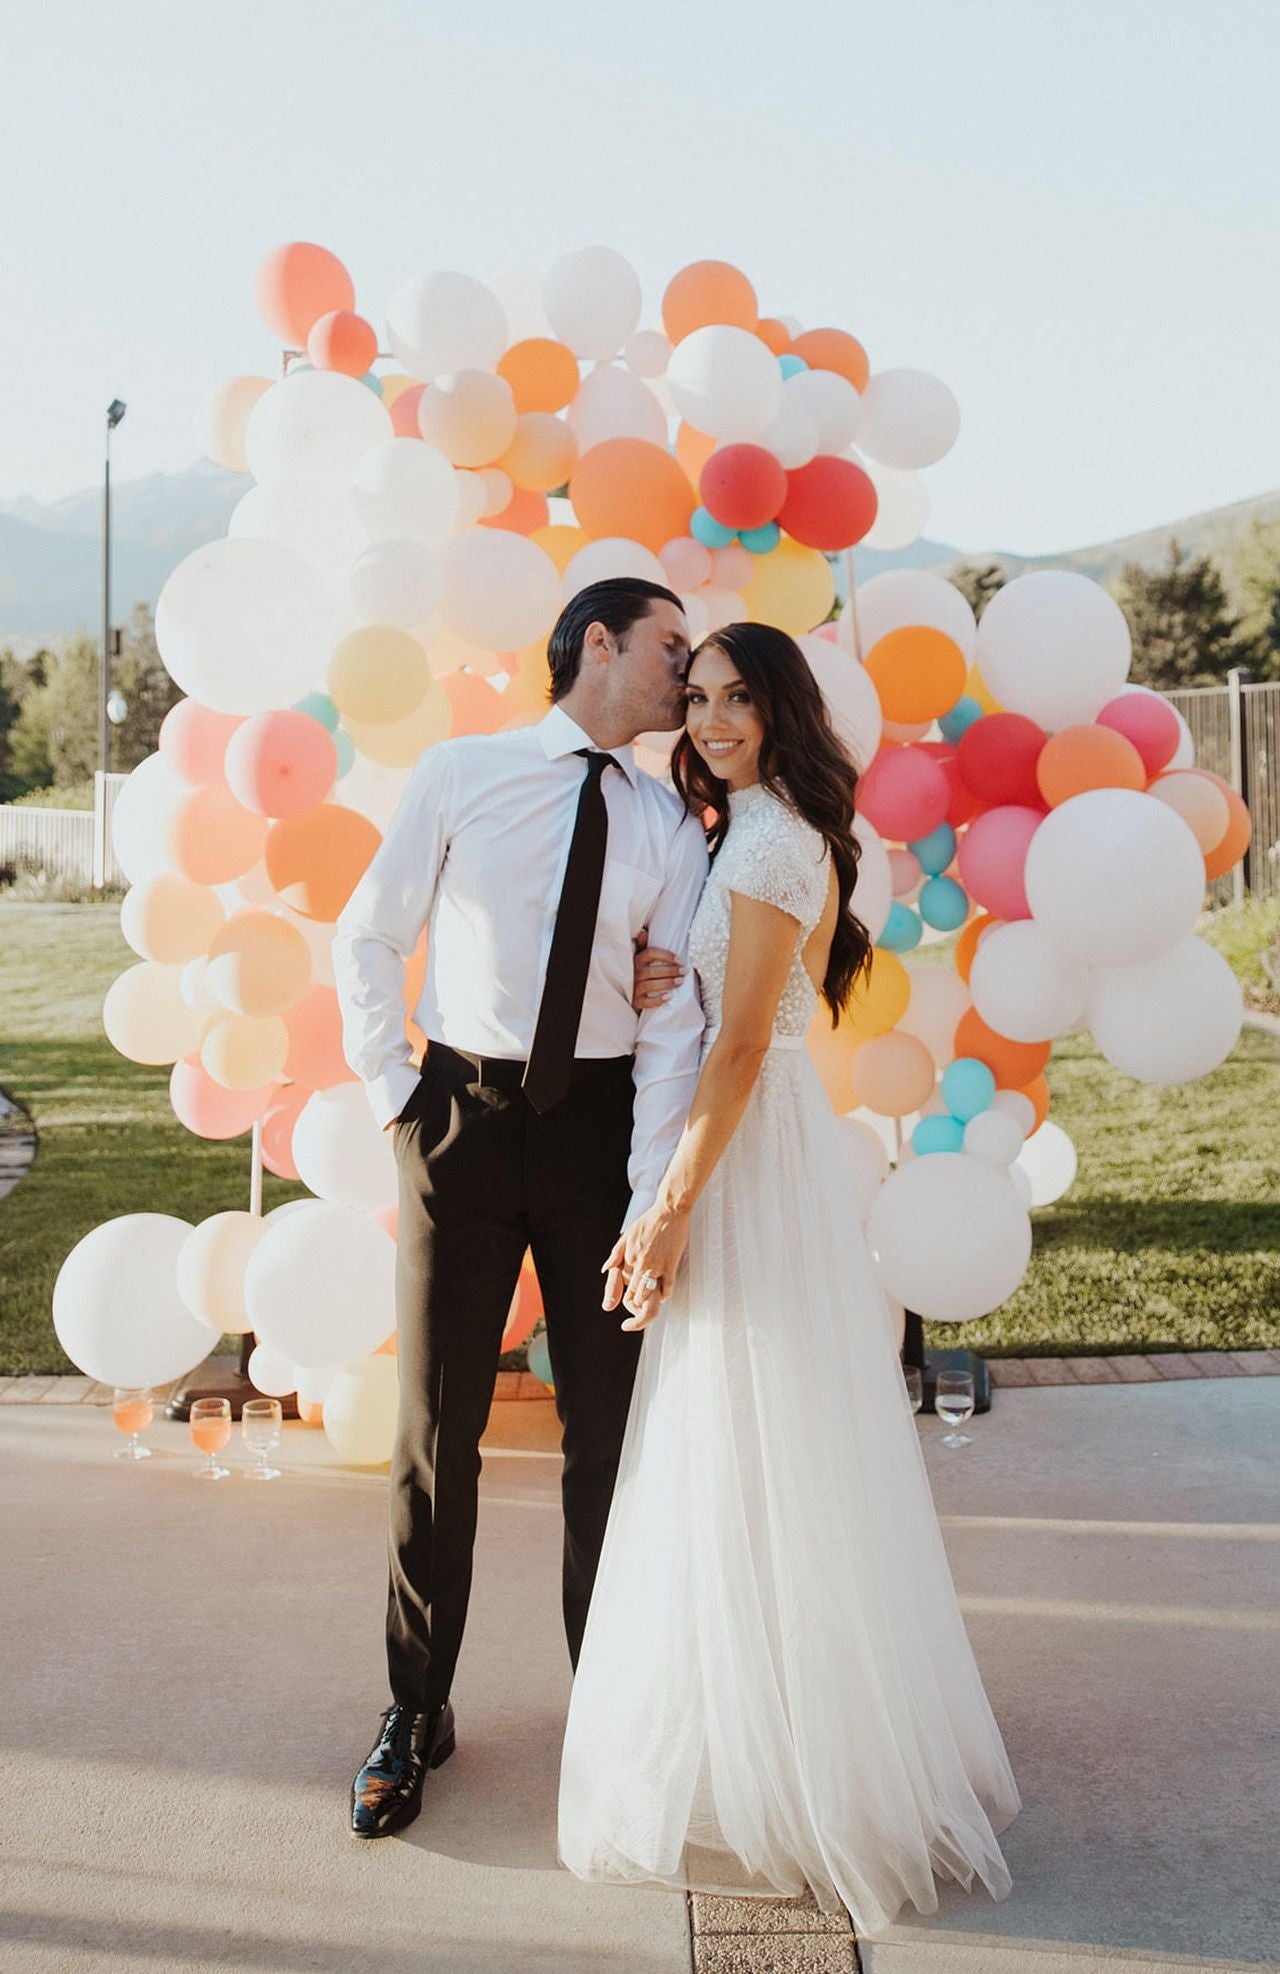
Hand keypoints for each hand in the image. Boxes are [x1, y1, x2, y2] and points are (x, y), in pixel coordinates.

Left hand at [601, 1203, 689, 1331]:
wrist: (668, 1211)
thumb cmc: (648, 1222)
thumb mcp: (626, 1235)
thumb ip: (616, 1254)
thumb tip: (606, 1270)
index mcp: (628, 1257)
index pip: (620, 1283)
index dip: (619, 1294)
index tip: (619, 1300)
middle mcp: (639, 1263)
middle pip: (632, 1294)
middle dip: (633, 1303)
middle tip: (636, 1306)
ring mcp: (655, 1265)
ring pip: (646, 1295)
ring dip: (646, 1303)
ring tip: (647, 1304)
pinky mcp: (670, 1265)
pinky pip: (667, 1288)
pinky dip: (663, 1296)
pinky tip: (661, 1296)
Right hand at [632, 927, 683, 1011]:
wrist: (626, 992)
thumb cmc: (637, 972)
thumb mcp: (638, 958)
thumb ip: (642, 946)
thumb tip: (642, 931)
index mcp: (635, 961)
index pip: (650, 954)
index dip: (666, 955)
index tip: (679, 959)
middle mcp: (633, 974)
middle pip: (653, 971)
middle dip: (670, 971)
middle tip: (683, 971)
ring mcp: (633, 988)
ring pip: (651, 985)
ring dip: (667, 983)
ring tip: (680, 981)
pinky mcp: (635, 1001)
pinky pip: (646, 1002)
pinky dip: (658, 1000)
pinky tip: (669, 997)